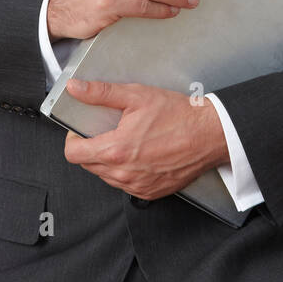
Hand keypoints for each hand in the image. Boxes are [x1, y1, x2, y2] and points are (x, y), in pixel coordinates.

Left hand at [62, 79, 228, 198]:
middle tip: (108, 131)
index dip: (73, 140)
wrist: (209, 135)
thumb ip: (101, 93)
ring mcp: (137, 186)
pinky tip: (141, 155)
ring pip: (106, 177)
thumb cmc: (178, 116)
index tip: (81, 131)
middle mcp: (124, 174)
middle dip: (92, 148)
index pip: (74, 154)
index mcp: (116, 150)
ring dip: (109, 161)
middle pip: (88, 166)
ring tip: (127, 141)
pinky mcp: (151, 193)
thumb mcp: (137, 95)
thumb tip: (76, 89)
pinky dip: (127, 172)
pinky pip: (126, 185)